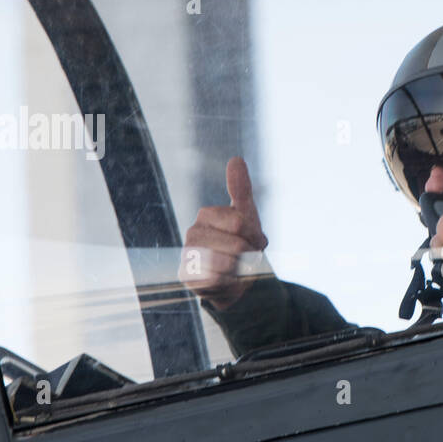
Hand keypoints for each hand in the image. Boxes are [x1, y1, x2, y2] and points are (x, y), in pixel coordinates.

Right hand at [178, 156, 268, 310]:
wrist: (235, 278)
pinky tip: (226, 280)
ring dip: (241, 270)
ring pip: (227, 263)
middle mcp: (193, 232)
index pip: (240, 224)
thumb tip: (236, 159)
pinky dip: (229, 283)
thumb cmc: (241, 243)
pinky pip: (217, 280)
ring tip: (237, 268)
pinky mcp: (187, 277)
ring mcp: (187, 256)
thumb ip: (241, 189)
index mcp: (207, 214)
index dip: (255, 237)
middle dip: (250, 255)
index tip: (253, 240)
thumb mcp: (247, 216)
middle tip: (246, 257)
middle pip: (236, 244)